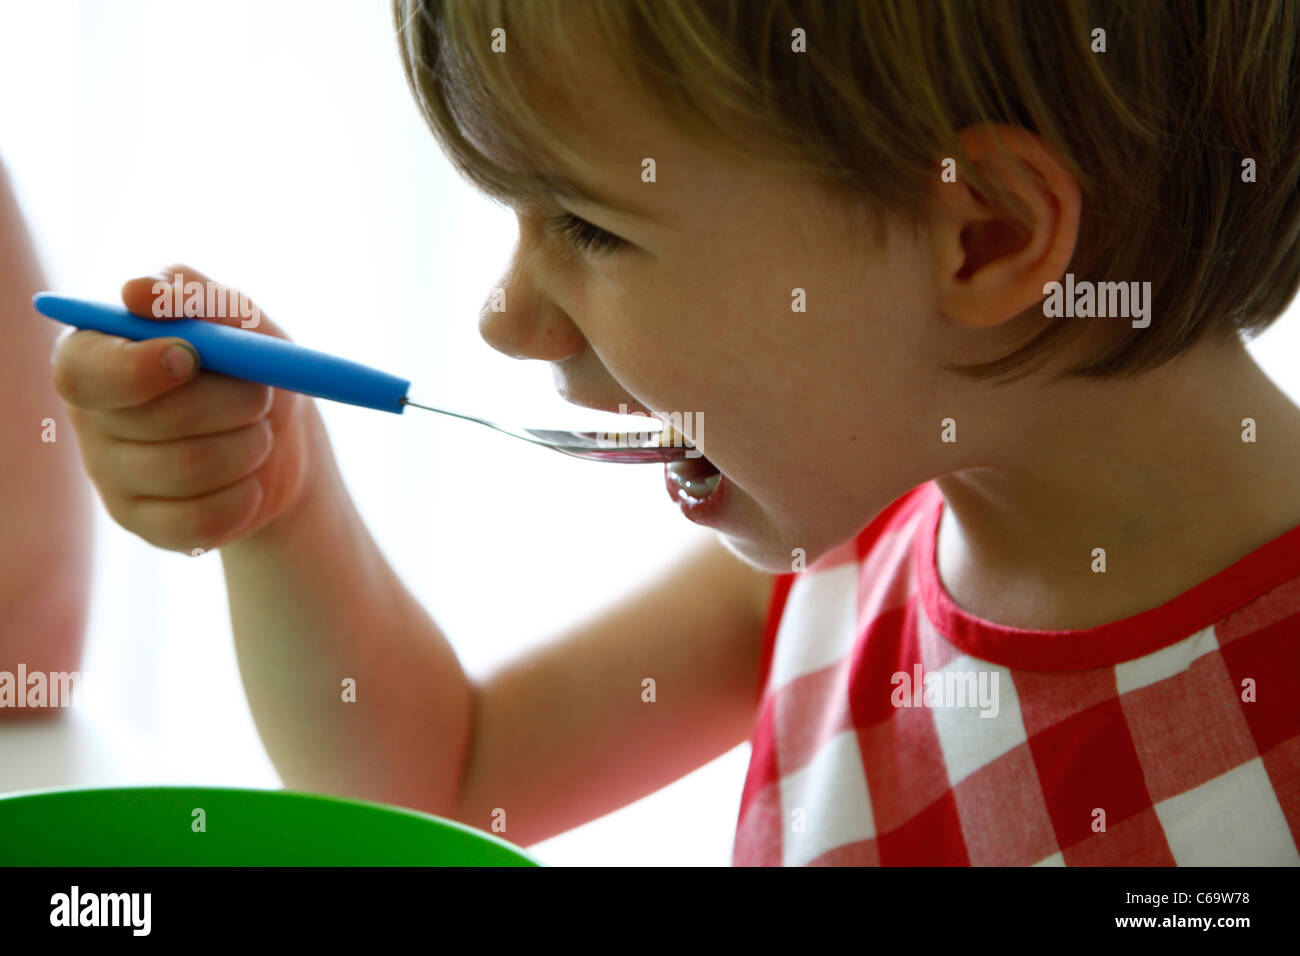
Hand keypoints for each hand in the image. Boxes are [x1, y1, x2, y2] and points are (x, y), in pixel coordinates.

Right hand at [51, 264, 320, 551]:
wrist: (282, 438)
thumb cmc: (248, 364)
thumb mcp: (237, 318)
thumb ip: (193, 293)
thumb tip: (136, 293)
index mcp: (94, 357)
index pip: (85, 374)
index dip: (136, 370)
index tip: (190, 357)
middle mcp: (91, 420)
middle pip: (154, 423)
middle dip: (231, 404)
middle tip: (261, 397)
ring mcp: (113, 479)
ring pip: (188, 472)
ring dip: (249, 448)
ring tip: (260, 434)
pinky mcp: (147, 526)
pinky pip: (201, 522)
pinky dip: (246, 498)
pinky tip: (251, 482)